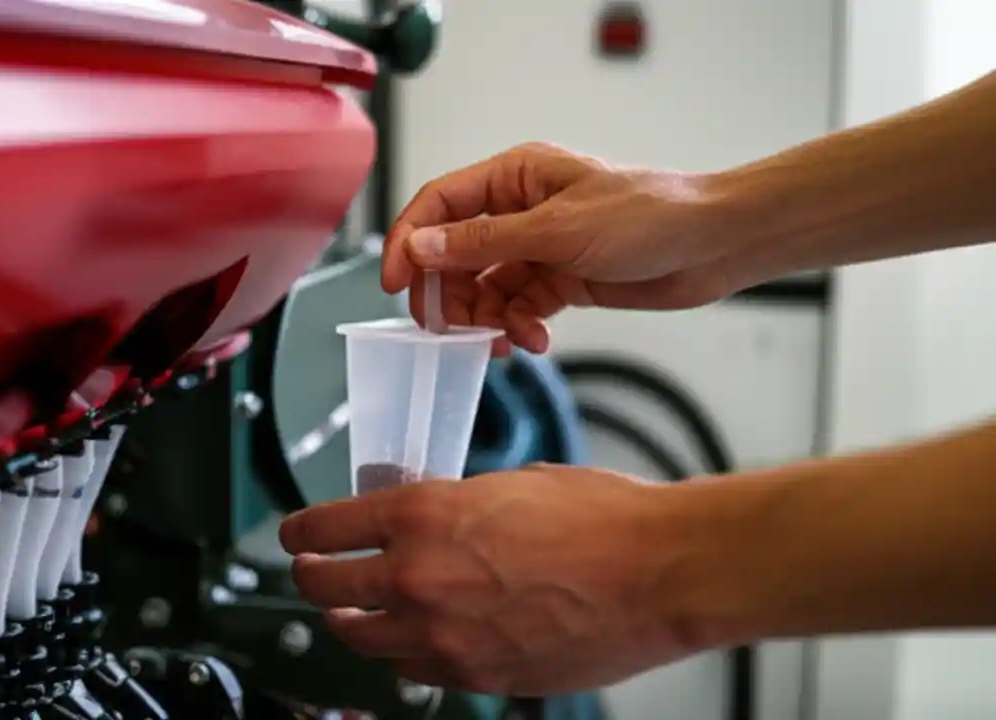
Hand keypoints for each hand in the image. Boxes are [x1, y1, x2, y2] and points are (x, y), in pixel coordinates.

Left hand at [278, 465, 704, 694]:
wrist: (660, 572)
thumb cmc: (600, 518)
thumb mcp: (509, 486)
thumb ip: (452, 507)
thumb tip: (429, 521)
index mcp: (423, 515)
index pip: (326, 527)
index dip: (301, 533)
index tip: (296, 536)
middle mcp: (419, 578)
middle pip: (327, 591)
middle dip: (313, 580)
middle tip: (314, 574)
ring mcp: (444, 636)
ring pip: (363, 639)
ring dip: (354, 622)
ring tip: (357, 612)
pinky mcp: (476, 676)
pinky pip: (415, 671)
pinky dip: (407, 655)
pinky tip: (418, 641)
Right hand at [383, 143, 748, 353]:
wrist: (711, 246)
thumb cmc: (648, 216)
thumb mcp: (556, 230)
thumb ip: (483, 242)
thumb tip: (420, 245)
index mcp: (514, 178)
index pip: (439, 205)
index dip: (408, 242)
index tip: (395, 284)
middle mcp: (521, 210)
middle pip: (454, 254)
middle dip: (448, 294)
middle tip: (446, 330)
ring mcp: (540, 247)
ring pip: (485, 287)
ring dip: (487, 318)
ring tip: (504, 340)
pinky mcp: (561, 280)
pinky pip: (518, 307)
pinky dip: (519, 327)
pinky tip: (535, 340)